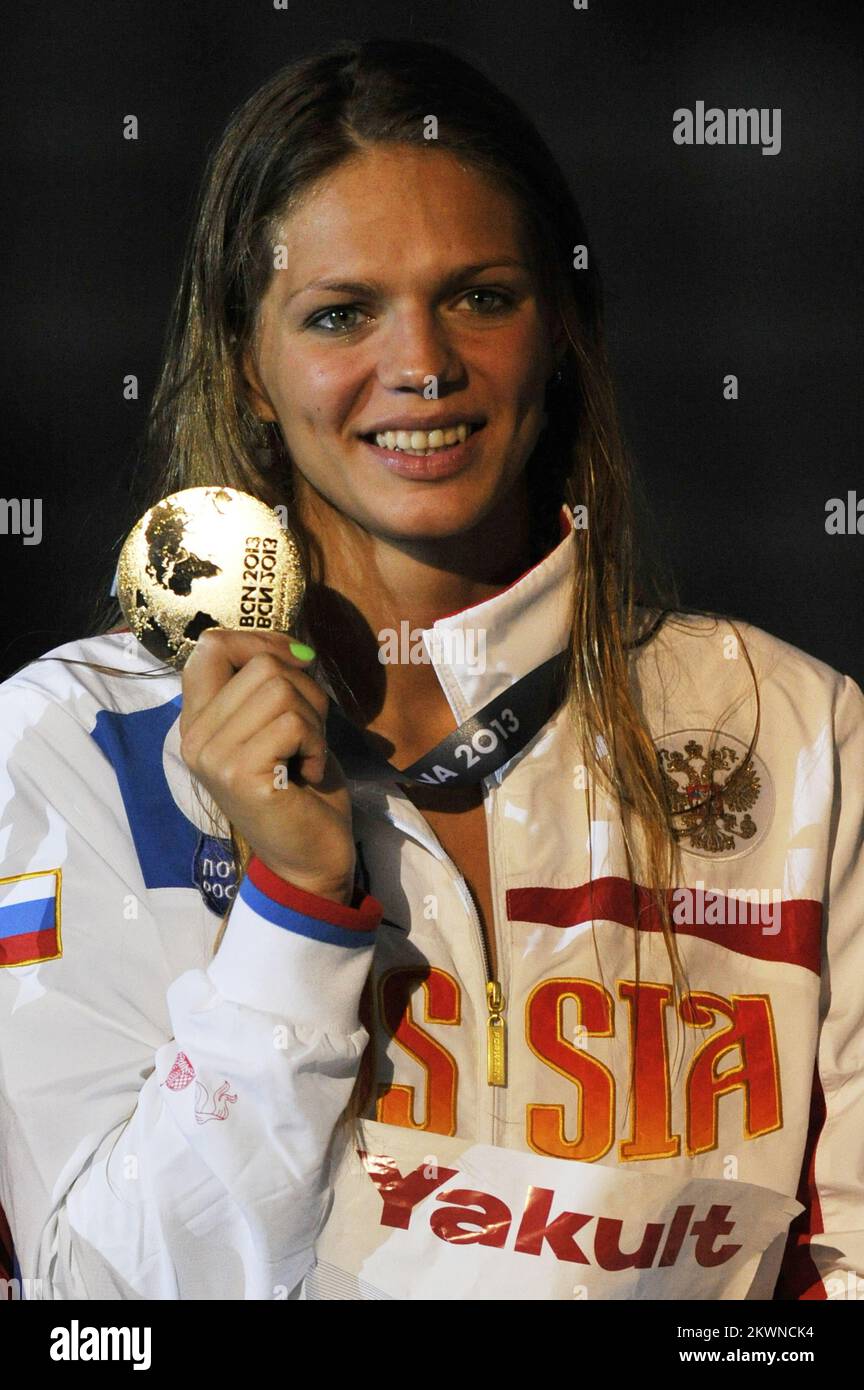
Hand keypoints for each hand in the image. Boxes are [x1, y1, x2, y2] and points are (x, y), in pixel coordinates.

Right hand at [179, 630, 354, 902]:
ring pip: (279, 688)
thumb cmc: (300, 789)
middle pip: (259, 662)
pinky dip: (315, 743)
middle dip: (304, 689)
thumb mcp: (280, 724)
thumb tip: (297, 647)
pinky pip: (292, 722)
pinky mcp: (239, 773)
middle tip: (307, 734)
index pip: (210, 646)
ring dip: (312, 719)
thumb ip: (272, 685)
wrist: (309, 859)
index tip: (298, 663)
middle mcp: (194, 735)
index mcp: (198, 720)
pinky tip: (306, 774)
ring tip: (306, 754)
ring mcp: (212, 755)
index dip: (261, 640)